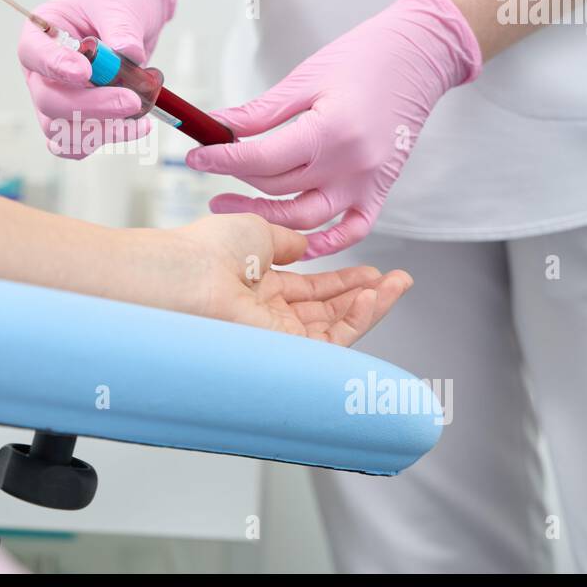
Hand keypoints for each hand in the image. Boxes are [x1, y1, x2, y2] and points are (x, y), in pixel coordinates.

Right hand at [16, 0, 176, 156]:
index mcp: (41, 33)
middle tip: (131, 101)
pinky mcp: (78, 117)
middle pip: (48, 101)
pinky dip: (107, 140)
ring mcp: (57, 97)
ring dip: (101, 131)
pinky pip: (79, 143)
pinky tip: (136, 126)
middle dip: (91, 106)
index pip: (34, 54)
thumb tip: (128, 53)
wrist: (134, 12)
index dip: (56, 67)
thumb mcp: (121, 2)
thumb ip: (121, 27)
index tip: (86, 72)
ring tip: (140, 118)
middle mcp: (41, 70)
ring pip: (61, 130)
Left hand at [166, 214, 411, 344]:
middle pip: (328, 311)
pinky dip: (357, 321)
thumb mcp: (256, 232)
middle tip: (398, 279)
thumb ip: (287, 242)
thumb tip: (305, 246)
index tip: (372, 270)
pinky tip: (372, 297)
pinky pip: (331, 342)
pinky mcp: (286, 354)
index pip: (310, 290)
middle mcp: (267, 316)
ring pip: (335, 328)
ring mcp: (277, 337)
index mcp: (257, 288)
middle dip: (365, 295)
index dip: (343, 280)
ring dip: (371, 307)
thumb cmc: (208, 251)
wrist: (188, 277)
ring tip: (398, 284)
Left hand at [187, 0, 481, 256]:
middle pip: (278, 187)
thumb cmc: (366, 57)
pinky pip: (351, 230)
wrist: (420, 55)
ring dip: (265, 216)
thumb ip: (260, 112)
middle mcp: (350, 164)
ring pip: (305, 217)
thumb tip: (218, 127)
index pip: (262, 159)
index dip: (223, 161)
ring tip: (232, 205)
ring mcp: (368, 182)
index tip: (196, 156)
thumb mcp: (306, 78)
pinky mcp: (380, 189)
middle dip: (237, 180)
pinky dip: (324, 242)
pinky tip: (292, 241)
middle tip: (208, 169)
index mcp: (329, 130)